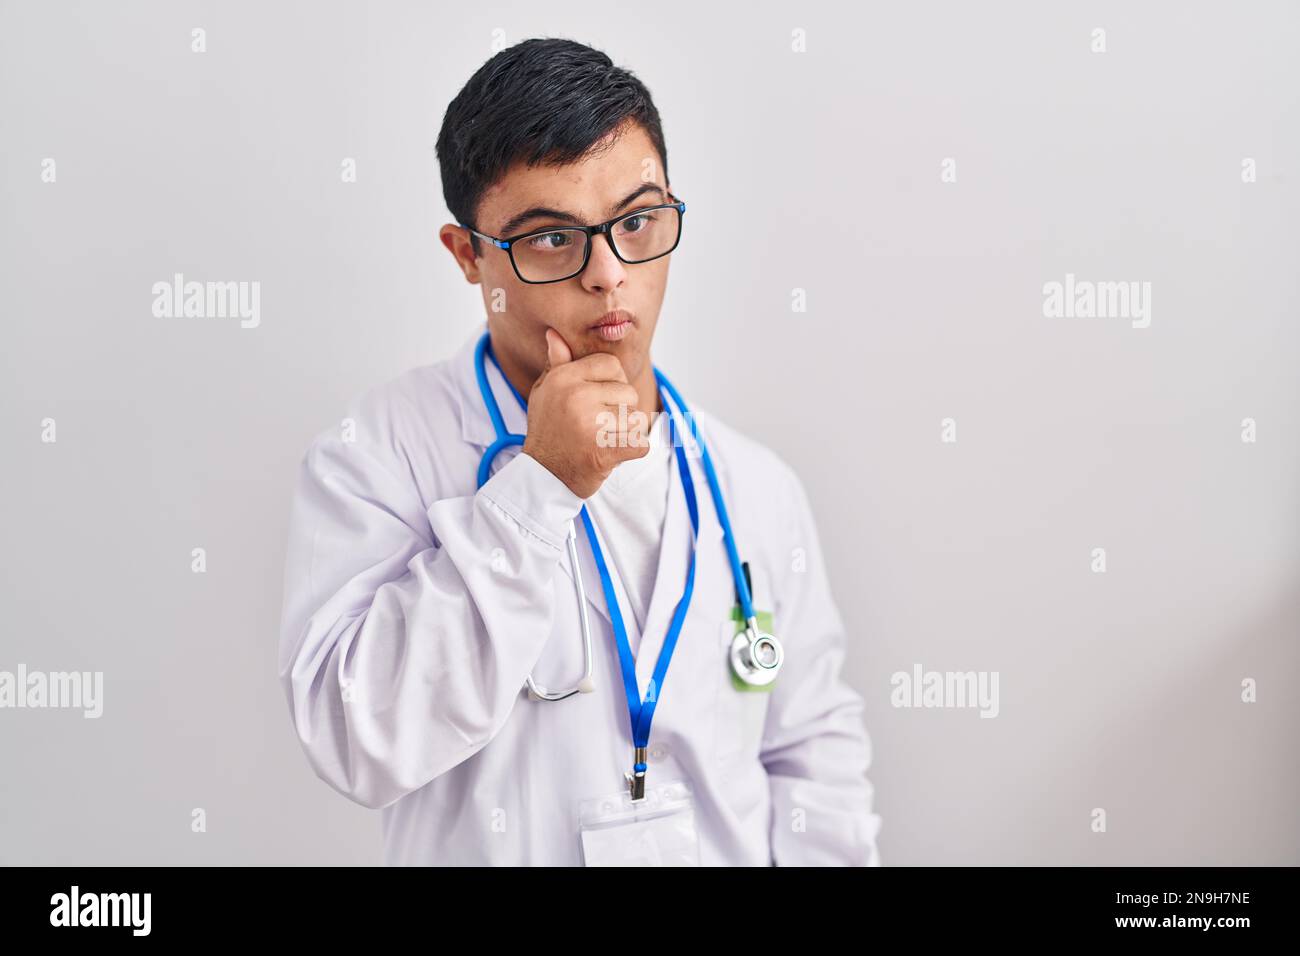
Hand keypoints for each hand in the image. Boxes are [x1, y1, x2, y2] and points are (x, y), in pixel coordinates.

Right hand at [522, 328, 650, 497]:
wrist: (541, 476)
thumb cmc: (548, 430)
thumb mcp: (545, 392)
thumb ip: (558, 364)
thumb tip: (554, 334)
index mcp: (565, 378)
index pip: (612, 365)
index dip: (612, 383)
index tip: (599, 401)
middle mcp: (577, 396)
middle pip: (628, 393)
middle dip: (621, 412)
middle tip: (598, 427)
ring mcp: (590, 424)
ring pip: (637, 419)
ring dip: (626, 432)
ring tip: (603, 440)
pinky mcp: (604, 451)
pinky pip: (640, 444)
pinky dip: (632, 451)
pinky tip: (612, 453)